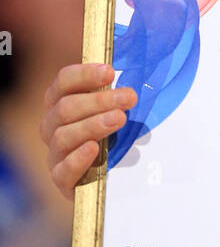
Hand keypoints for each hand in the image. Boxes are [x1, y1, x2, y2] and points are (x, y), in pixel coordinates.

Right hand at [39, 62, 137, 197]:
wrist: (113, 179)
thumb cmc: (115, 136)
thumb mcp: (118, 111)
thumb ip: (119, 93)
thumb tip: (140, 66)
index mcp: (60, 103)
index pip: (63, 82)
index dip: (84, 75)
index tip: (110, 72)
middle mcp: (52, 126)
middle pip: (64, 108)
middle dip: (98, 100)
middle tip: (129, 97)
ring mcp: (55, 154)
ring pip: (63, 136)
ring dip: (92, 125)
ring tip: (119, 119)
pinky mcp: (62, 181)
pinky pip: (62, 171)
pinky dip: (77, 158)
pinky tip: (94, 148)